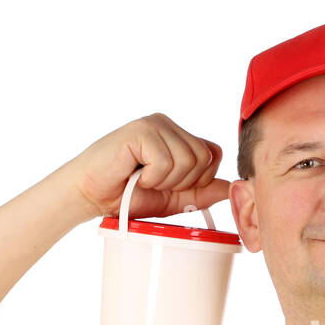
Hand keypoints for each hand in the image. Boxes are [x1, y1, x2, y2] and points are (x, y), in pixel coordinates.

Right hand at [73, 113, 230, 218]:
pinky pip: (166, 161)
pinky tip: (135, 174)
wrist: (92, 196)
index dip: (198, 179)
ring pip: (188, 159)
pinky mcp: (141, 130)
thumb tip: (232, 187)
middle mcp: (169, 125)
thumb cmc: (127, 196)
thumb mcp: (173, 199)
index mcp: (178, 137)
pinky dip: (152, 177)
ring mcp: (155, 124)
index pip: (214, 154)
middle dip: (182, 182)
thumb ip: (202, 192)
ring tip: (143, 179)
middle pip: (204, 157)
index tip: (171, 185)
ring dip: (166, 181)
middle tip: (154, 183)